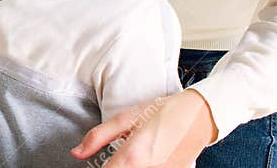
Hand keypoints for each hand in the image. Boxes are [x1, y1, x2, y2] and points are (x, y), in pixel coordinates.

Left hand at [70, 90, 216, 166]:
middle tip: (117, 157)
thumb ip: (98, 137)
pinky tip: (148, 158)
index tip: (94, 165)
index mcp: (132, 157)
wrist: (200, 115)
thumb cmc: (162, 112)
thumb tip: (76, 153)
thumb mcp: (126, 118)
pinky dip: (147, 167)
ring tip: (135, 155)